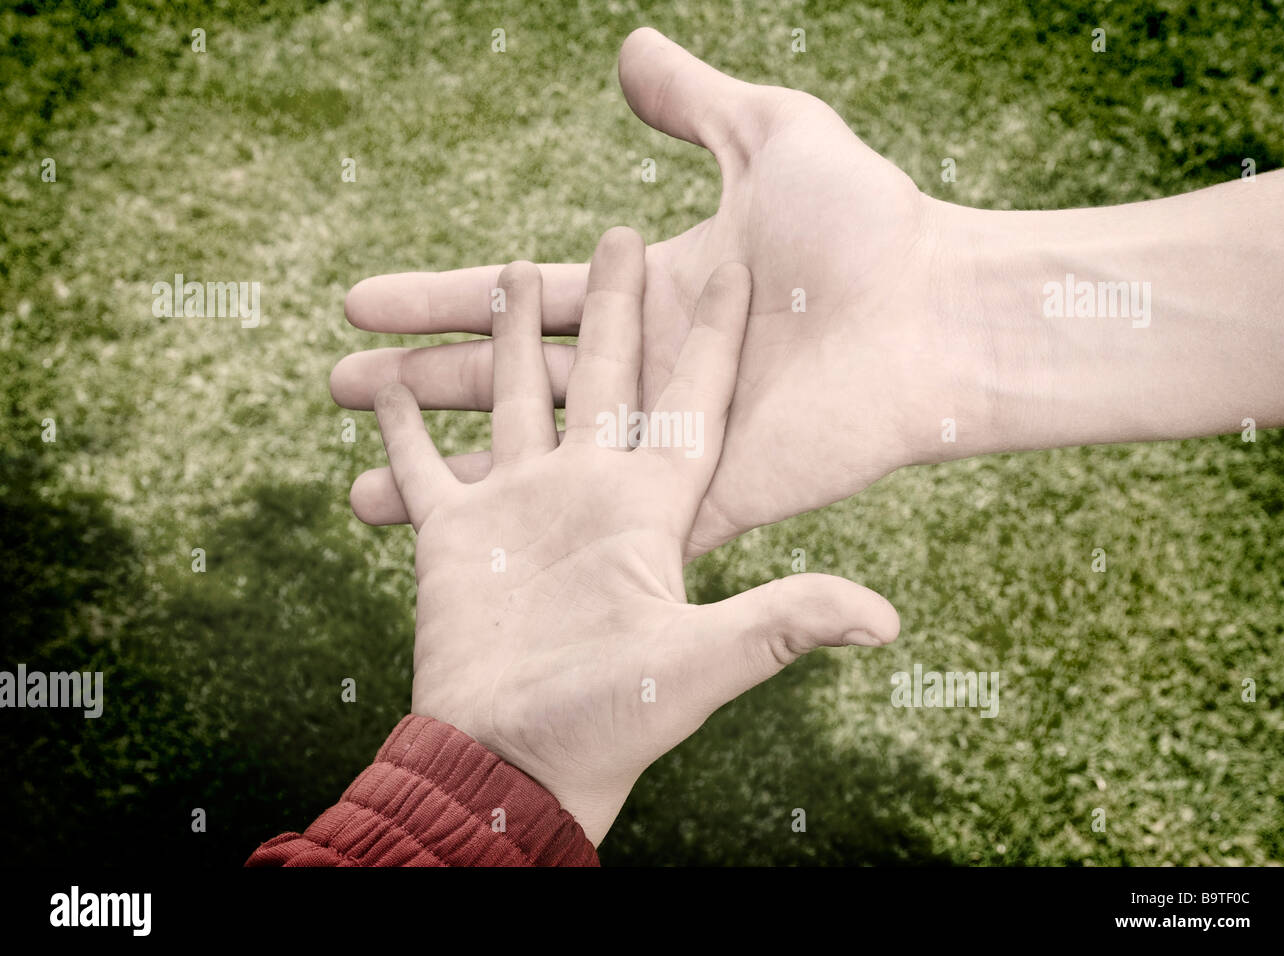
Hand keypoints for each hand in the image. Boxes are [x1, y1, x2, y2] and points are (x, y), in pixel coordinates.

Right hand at [332, 27, 959, 557]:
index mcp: (650, 299)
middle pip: (505, 384)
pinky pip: (595, 529)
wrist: (932, 320)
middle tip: (332, 384)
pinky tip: (464, 554)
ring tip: (356, 492)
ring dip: (444, 475)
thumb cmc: (865, 228)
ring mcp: (663, 445)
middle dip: (417, 384)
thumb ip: (694, 102)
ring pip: (533, 466)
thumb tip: (624, 47)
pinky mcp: (694, 503)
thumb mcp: (769, 136)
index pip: (521, 302)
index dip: (440, 300)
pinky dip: (533, 541)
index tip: (360, 301)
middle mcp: (643, 376)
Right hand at [371, 228, 898, 843]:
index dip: (708, 323)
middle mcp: (593, 494)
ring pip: (508, 398)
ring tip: (488, 280)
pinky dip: (405, 431)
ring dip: (495, 343)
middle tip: (597, 234)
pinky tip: (386, 392)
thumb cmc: (617, 722)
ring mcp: (523, 513)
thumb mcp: (709, 660)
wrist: (519, 776)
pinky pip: (425, 467)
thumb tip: (891, 625)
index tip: (723, 253)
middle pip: (598, 371)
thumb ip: (783, 624)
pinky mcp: (456, 543)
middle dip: (596, 304)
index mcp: (656, 501)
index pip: (689, 386)